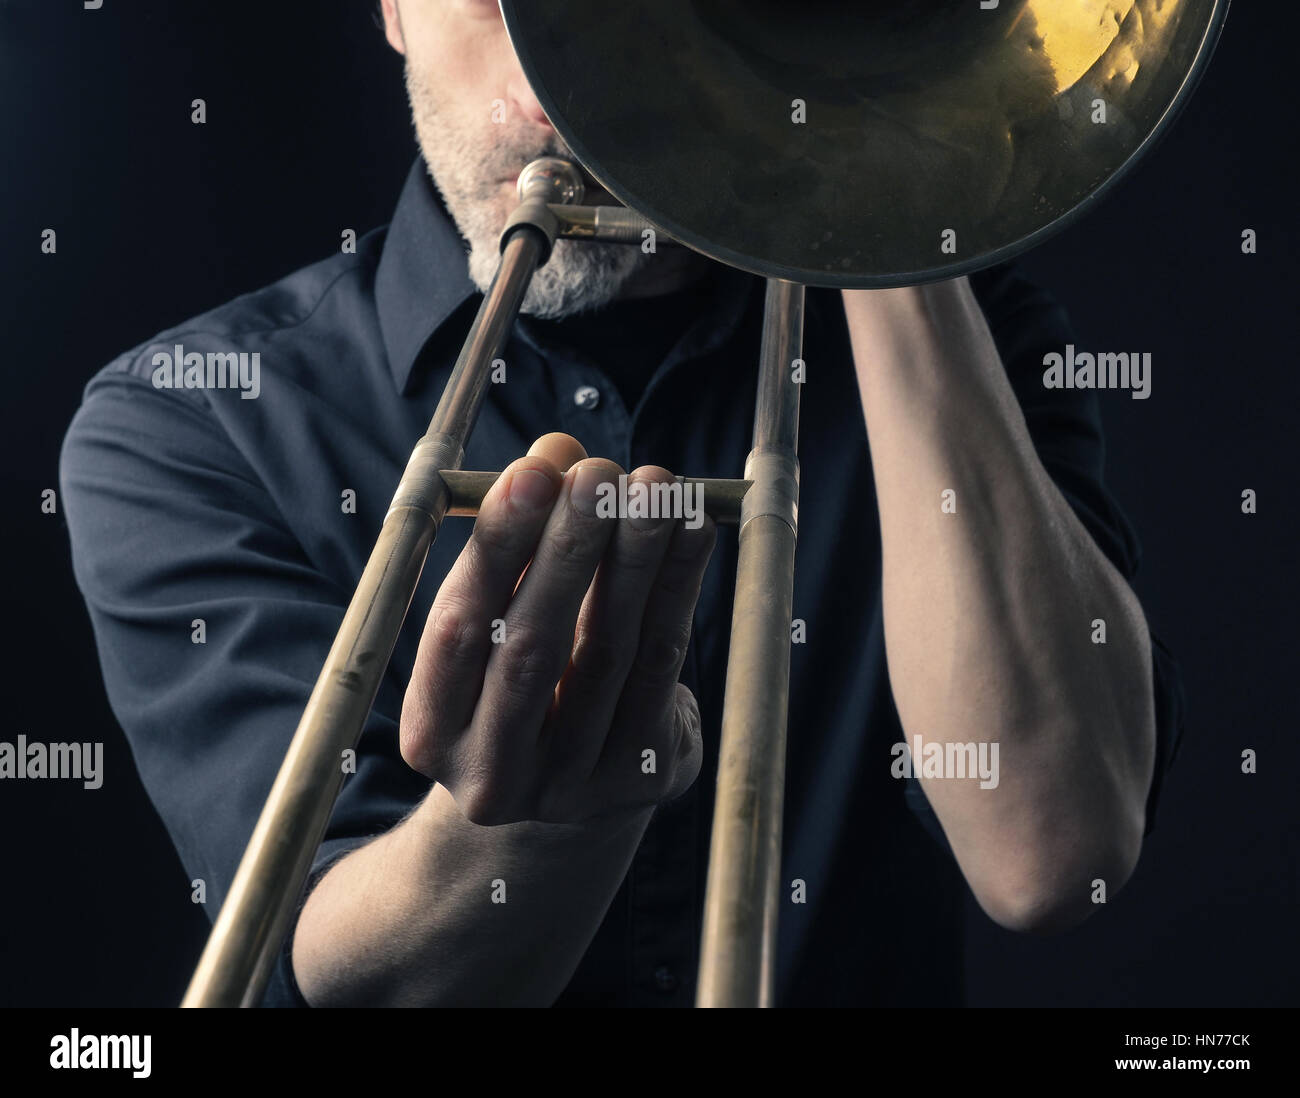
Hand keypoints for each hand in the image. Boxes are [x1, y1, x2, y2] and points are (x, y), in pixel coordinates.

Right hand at [399, 432, 715, 824]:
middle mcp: (491, 773)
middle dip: (568, 550)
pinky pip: (660, 669)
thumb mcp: (502, 612)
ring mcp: (569, 786)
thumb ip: (520, 536)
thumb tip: (559, 454)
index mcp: (432, 730)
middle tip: (599, 473)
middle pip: (530, 649)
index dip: (496, 548)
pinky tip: (692, 533)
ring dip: (637, 560)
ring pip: (607, 654)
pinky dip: (679, 592)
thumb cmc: (519, 669)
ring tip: (656, 489)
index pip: (458, 631)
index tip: (529, 473)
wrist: (568, 780)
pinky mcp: (637, 777)